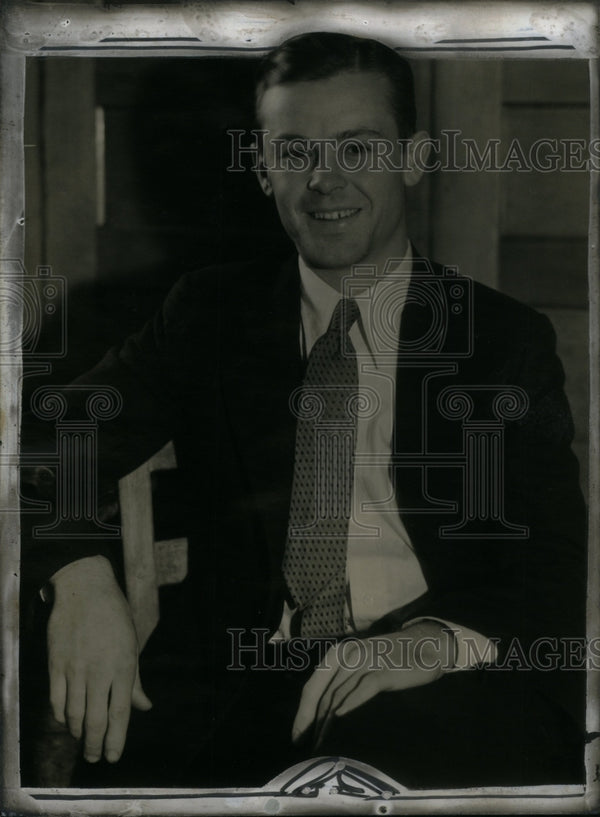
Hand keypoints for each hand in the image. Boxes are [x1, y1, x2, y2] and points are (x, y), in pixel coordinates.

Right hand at [47, 555, 151, 762]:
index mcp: (123, 665)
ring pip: (74, 714)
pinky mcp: (56, 664)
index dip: (116, 739)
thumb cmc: (114, 616)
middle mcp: (99, 670)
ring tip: (82, 738)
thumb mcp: (132, 644)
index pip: (120, 712)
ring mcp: (75, 668)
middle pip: (95, 720)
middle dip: (94, 745)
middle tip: (94, 758)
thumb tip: (145, 706)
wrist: (85, 588)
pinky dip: (61, 715)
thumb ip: (136, 680)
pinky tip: (66, 720)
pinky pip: (56, 700)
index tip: (113, 757)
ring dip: (77, 732)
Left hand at [292, 621, 453, 748]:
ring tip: (320, 744)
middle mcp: (348, 655)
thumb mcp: (360, 665)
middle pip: (321, 691)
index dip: (302, 711)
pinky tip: (342, 718)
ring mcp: (366, 661)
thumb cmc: (389, 659)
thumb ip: (343, 682)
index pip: (313, 685)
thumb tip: (325, 714)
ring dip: (327, 721)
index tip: (296, 735)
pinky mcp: (384, 670)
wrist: (425, 645)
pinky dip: (352, 702)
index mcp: (338, 654)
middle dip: (308, 719)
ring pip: (339, 693)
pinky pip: (364, 688)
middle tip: (301, 744)